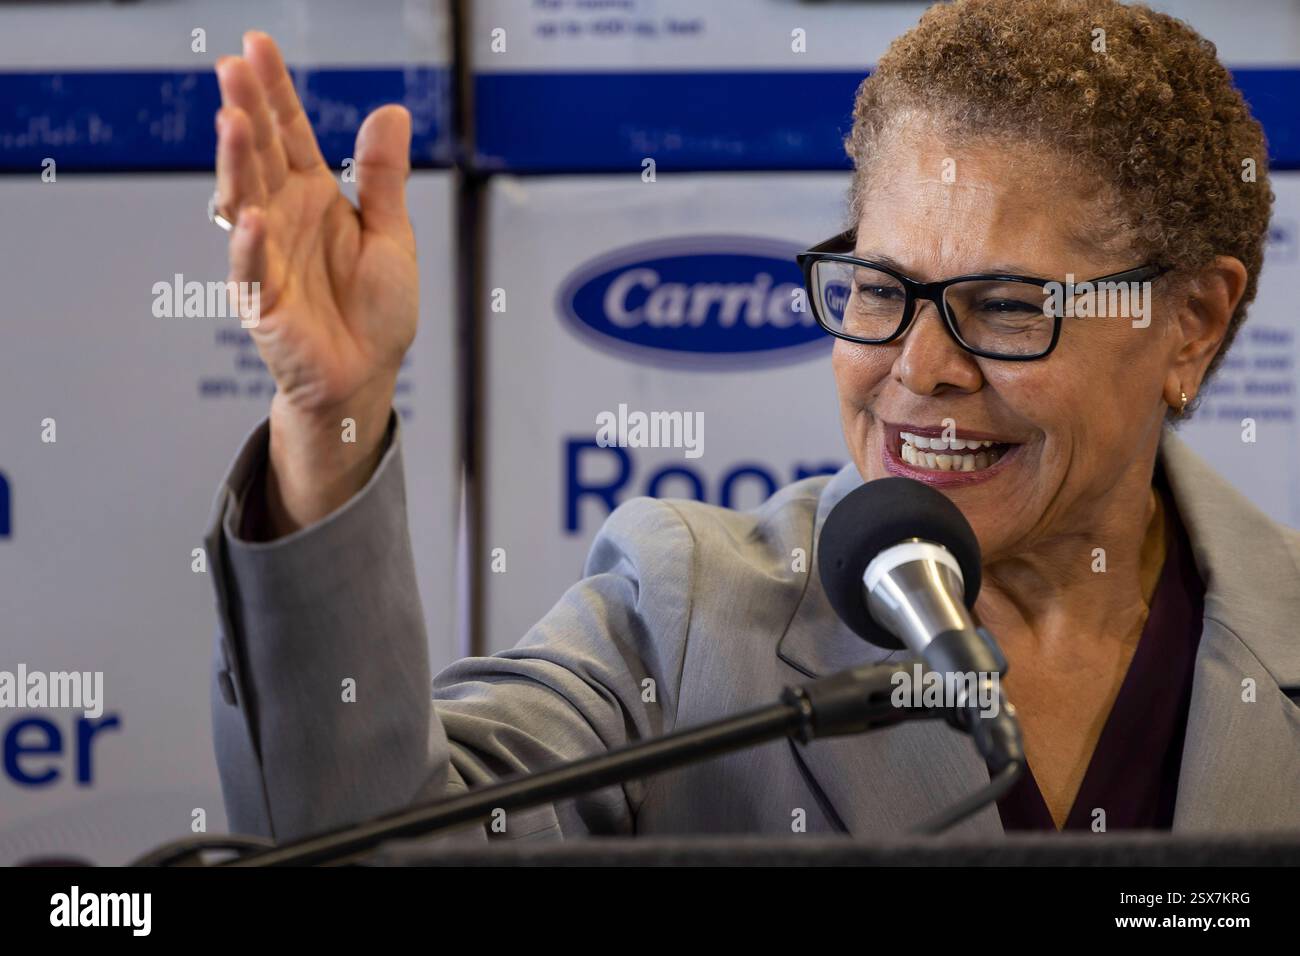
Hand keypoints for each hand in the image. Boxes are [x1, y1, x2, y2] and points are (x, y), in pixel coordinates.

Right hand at [214, 31, 416, 535]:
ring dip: (236, 164)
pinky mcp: (265, 302)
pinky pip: (253, 270)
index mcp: (313, 197)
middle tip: (232, 66)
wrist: (367, 373)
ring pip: (244, 201)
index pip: (288, 134)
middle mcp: (283, 218)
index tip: (256, 45)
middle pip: (259, 156)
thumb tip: (390, 112)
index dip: (274, 92)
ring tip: (232, 121)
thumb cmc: (375, 308)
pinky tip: (252, 216)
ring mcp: (268, 256)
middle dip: (246, 110)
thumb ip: (384, 177)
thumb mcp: (391, 234)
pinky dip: (251, 245)